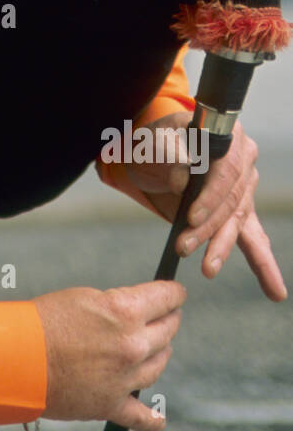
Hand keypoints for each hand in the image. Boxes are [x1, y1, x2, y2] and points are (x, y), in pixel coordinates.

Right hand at [33, 281, 185, 430]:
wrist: (16, 358)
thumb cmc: (43, 322)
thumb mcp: (84, 297)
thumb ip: (117, 305)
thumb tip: (135, 311)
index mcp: (126, 312)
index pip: (166, 298)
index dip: (174, 293)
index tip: (177, 293)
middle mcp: (132, 345)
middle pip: (167, 331)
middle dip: (169, 320)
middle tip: (167, 317)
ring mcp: (125, 378)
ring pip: (159, 365)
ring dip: (160, 354)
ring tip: (156, 348)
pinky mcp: (111, 405)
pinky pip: (142, 417)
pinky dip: (152, 419)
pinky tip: (159, 418)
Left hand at [122, 113, 286, 301]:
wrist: (155, 155)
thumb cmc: (156, 143)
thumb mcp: (155, 142)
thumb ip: (169, 156)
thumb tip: (181, 180)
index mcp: (229, 138)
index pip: (227, 170)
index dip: (211, 196)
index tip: (192, 217)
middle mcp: (245, 162)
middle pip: (232, 201)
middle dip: (208, 229)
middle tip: (184, 247)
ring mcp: (244, 188)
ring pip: (237, 223)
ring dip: (220, 248)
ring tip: (208, 269)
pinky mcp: (239, 212)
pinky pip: (254, 239)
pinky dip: (263, 265)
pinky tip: (275, 291)